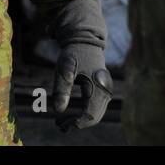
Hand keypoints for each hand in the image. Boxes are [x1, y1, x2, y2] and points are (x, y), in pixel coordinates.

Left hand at [50, 0, 112, 131]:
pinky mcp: (104, 91)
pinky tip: (72, 115)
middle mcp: (105, 91)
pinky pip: (97, 108)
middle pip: (94, 118)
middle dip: (77, 123)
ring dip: (81, 120)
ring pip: (97, 115)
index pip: (90, 116)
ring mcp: (106, 91)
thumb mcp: (63, 69)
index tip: (61, 123)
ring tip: (62, 121)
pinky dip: (85, 115)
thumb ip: (61, 89)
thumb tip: (58, 110)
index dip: (76, 123)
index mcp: (97, 87)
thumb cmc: (73, 54)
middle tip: (59, 124)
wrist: (85, 40)